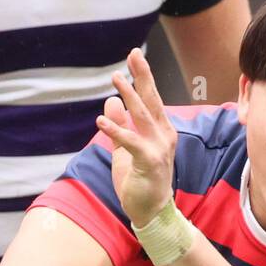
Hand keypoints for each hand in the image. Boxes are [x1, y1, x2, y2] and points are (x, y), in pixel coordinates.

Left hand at [97, 47, 177, 227]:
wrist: (152, 211)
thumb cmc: (141, 181)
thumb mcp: (125, 149)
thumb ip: (119, 126)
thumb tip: (110, 102)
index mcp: (161, 130)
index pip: (151, 99)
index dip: (143, 77)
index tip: (134, 57)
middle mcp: (164, 135)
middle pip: (151, 100)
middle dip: (142, 76)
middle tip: (133, 54)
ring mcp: (158, 148)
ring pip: (142, 116)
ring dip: (128, 96)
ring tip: (116, 78)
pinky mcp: (149, 162)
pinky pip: (131, 142)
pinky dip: (116, 131)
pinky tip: (101, 121)